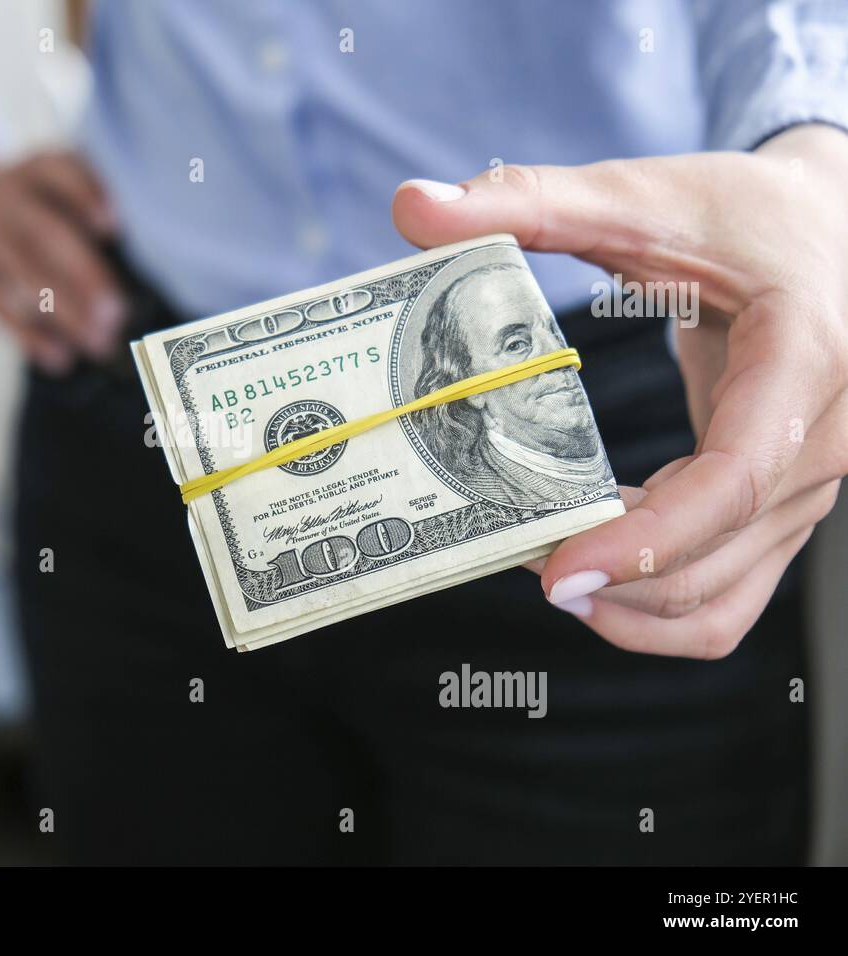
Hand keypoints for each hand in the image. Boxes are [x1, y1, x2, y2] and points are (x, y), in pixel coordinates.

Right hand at [0, 151, 123, 373]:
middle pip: (51, 234)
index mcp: (35, 171)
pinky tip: (61, 359)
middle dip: (88, 276)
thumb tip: (138, 262)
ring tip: (100, 343)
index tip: (114, 226)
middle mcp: (9, 197)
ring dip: (68, 314)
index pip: (61, 169)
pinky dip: (32, 337)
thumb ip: (81, 202)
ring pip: (29, 277)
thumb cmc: (21, 200)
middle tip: (118, 314)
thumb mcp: (39, 179)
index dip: (88, 194)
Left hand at [391, 124, 847, 658]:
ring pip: (722, 603)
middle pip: (716, 560)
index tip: (555, 568)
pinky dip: (657, 610)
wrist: (832, 229)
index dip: (645, 537)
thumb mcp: (641, 196)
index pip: (734, 480)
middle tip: (509, 554)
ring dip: (627, 607)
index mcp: (806, 359)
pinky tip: (588, 574)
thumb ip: (529, 201)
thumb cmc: (741, 212)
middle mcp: (825, 440)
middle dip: (611, 580)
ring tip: (539, 566)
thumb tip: (410, 206)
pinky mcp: (782, 512)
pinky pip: (726, 600)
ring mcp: (809, 490)